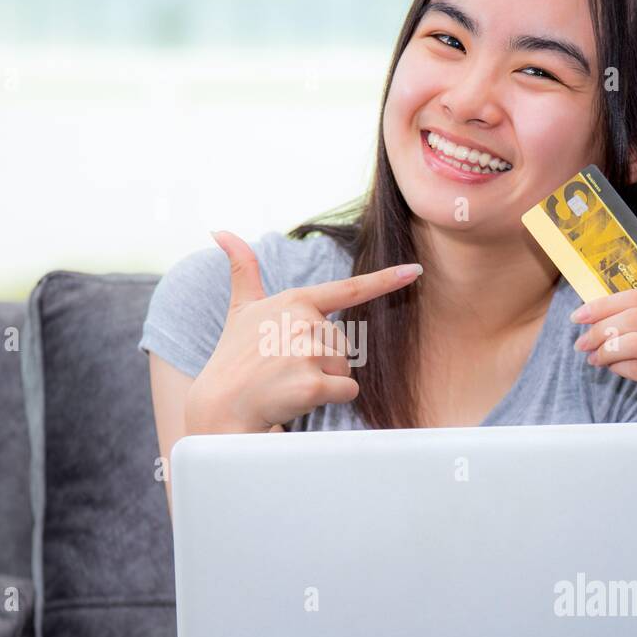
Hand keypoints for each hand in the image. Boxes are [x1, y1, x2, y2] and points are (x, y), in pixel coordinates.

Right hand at [185, 230, 422, 433]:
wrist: (220, 405)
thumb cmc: (234, 358)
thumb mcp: (240, 308)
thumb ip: (242, 269)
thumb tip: (220, 230)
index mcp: (295, 300)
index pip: (348, 290)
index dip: (385, 280)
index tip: (415, 271)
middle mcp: (304, 320)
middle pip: (344, 345)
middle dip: (323, 361)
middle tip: (285, 369)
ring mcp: (308, 351)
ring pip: (345, 369)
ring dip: (324, 381)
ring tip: (287, 382)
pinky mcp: (313, 383)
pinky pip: (346, 391)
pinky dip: (328, 399)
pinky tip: (296, 397)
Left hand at [570, 287, 636, 433]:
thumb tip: (598, 312)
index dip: (605, 303)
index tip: (579, 315)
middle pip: (635, 317)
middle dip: (599, 329)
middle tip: (581, 342)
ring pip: (634, 342)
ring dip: (604, 350)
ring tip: (593, 357)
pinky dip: (616, 367)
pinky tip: (609, 368)